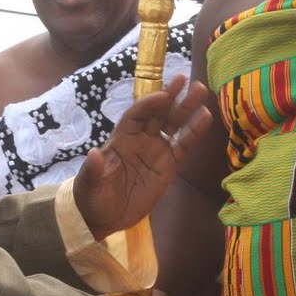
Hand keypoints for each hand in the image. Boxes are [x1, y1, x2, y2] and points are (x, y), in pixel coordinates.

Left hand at [75, 75, 212, 239]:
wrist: (103, 217)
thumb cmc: (93, 196)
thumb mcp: (90, 184)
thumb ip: (95, 170)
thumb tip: (94, 154)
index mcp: (121, 138)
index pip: (136, 115)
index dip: (149, 105)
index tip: (163, 96)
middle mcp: (140, 139)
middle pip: (158, 114)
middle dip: (171, 97)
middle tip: (186, 79)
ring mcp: (156, 151)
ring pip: (173, 125)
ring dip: (187, 109)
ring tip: (202, 91)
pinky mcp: (168, 166)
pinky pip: (183, 146)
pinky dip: (194, 133)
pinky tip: (205, 118)